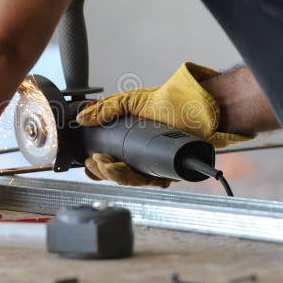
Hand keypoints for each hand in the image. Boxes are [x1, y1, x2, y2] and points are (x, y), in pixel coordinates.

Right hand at [76, 62, 251, 187]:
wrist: (200, 107)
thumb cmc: (170, 102)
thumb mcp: (131, 100)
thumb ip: (105, 109)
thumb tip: (82, 119)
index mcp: (129, 142)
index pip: (106, 160)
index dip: (95, 165)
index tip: (87, 162)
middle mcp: (140, 156)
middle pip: (114, 174)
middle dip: (101, 171)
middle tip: (96, 161)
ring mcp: (153, 165)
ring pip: (130, 180)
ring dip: (114, 175)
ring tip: (107, 164)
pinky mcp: (167, 172)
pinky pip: (149, 181)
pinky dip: (135, 177)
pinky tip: (125, 169)